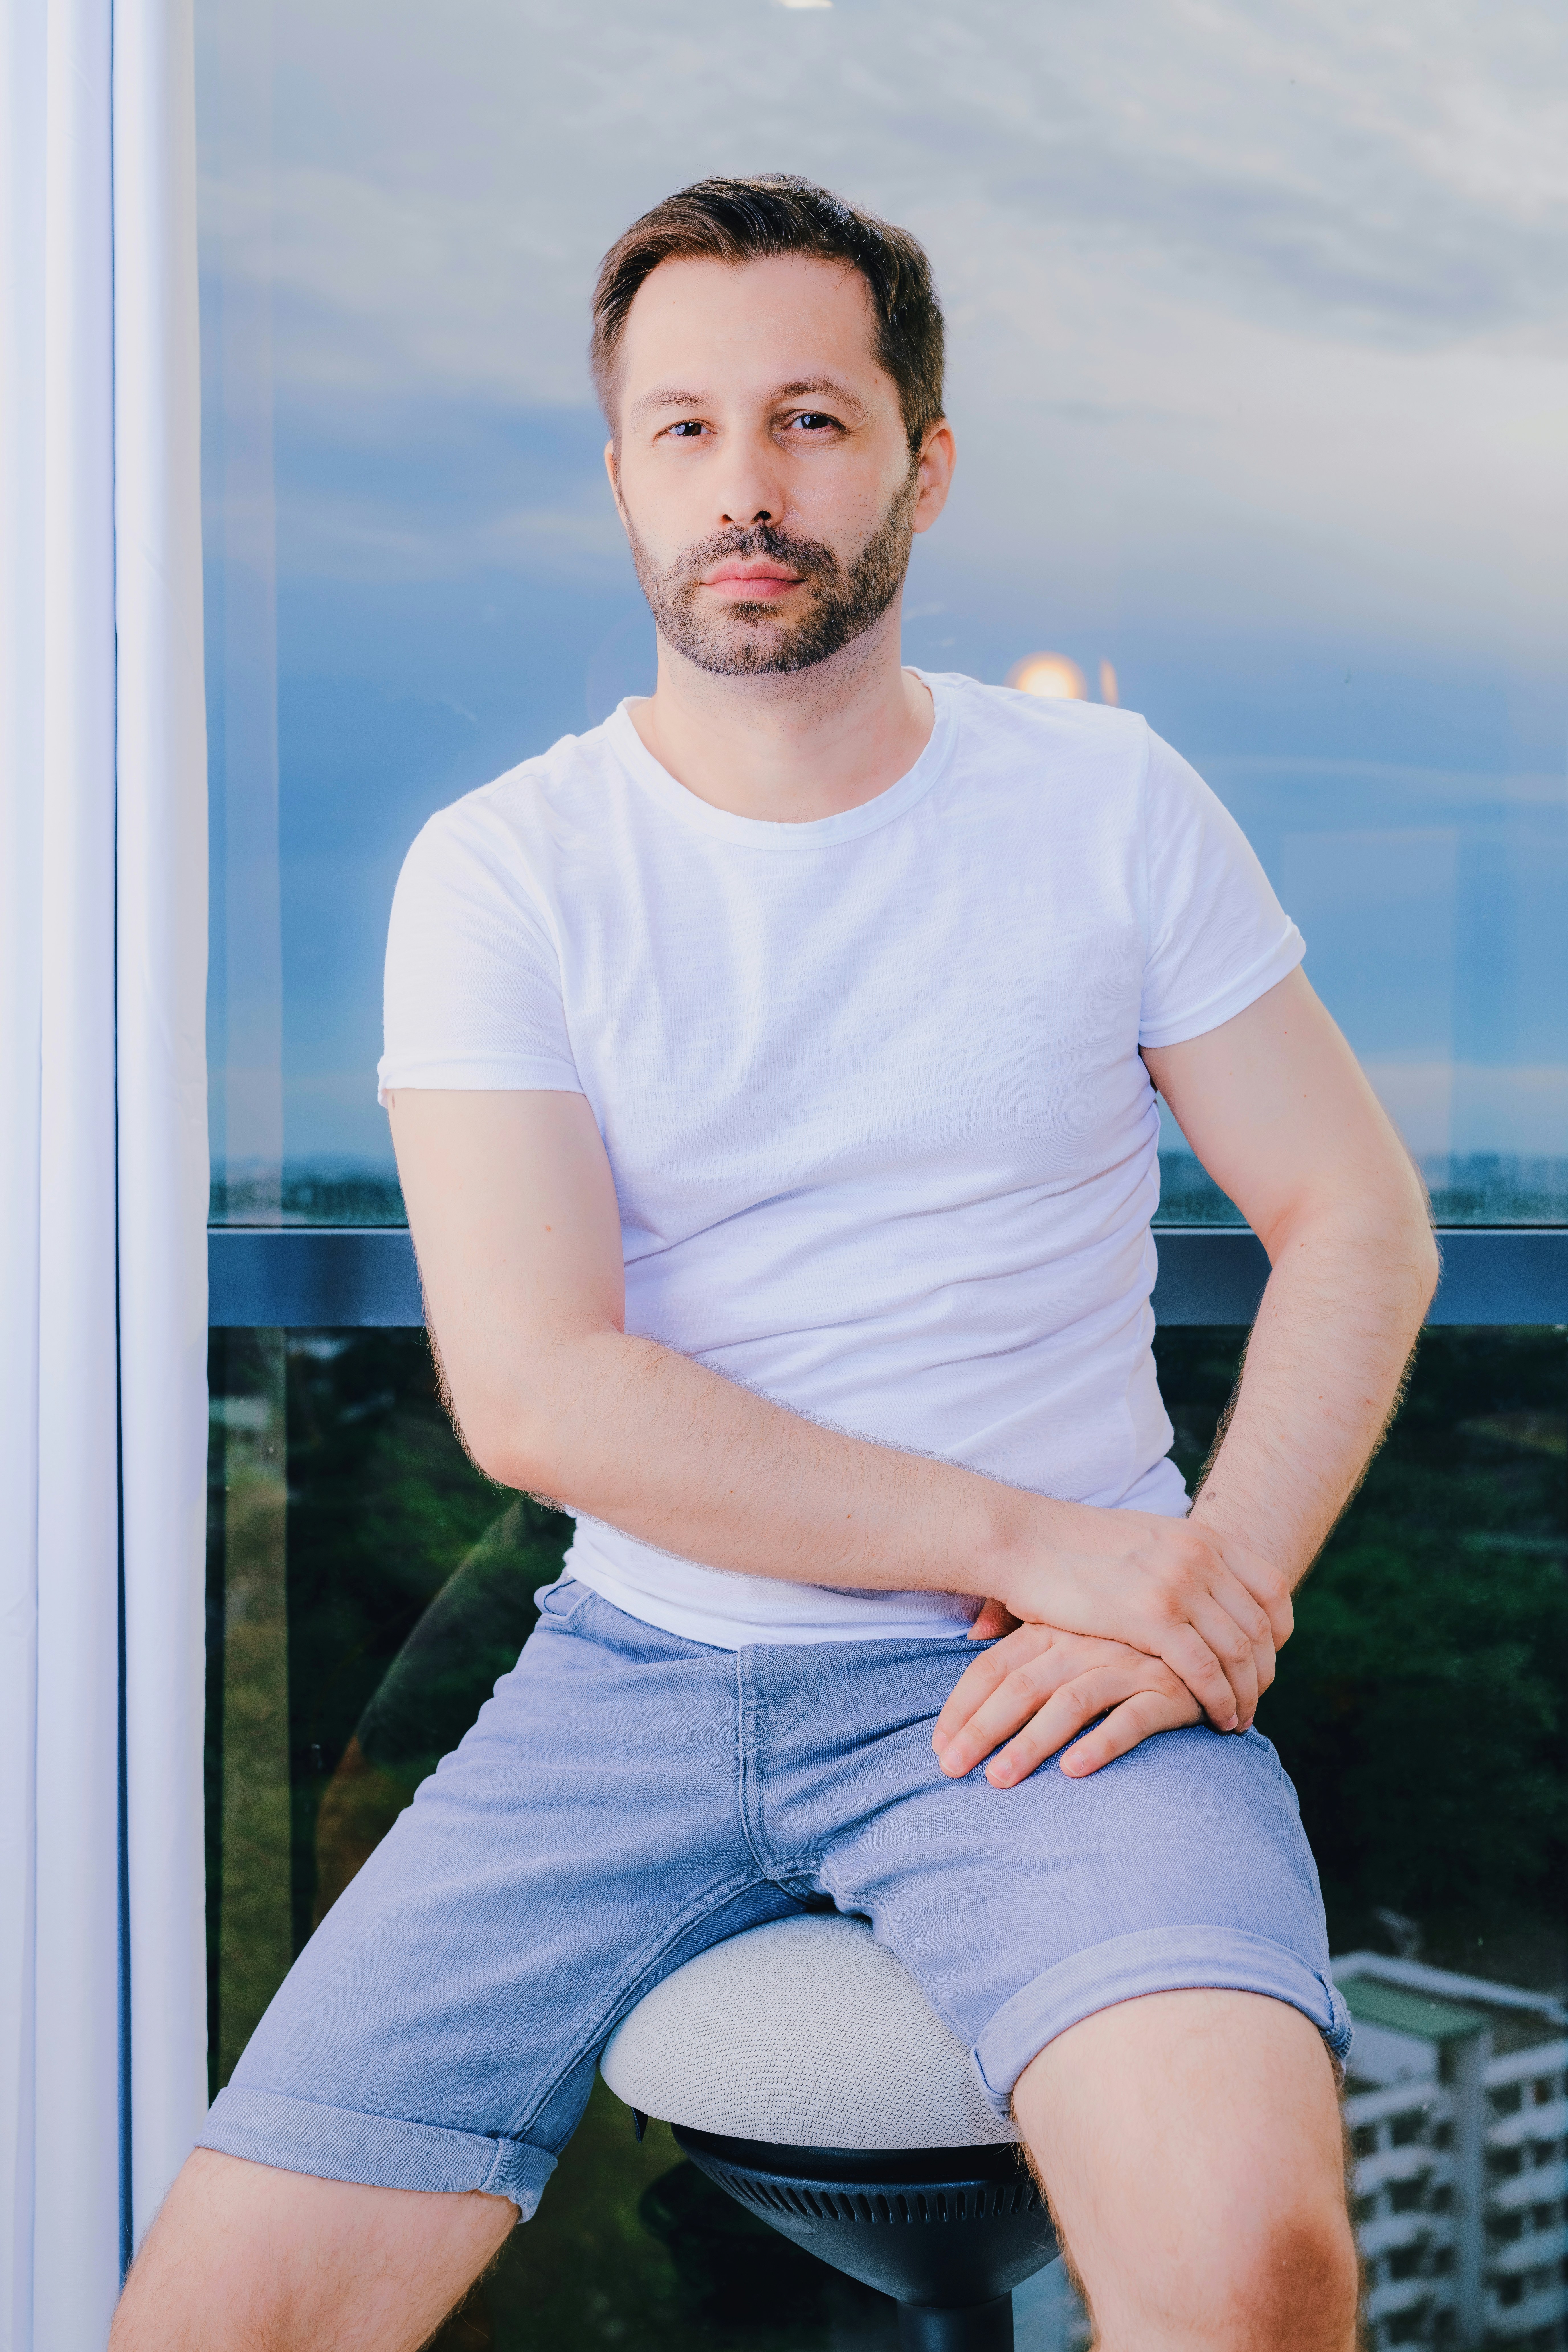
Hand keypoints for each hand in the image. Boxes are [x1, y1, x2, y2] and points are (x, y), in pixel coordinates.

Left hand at [933, 1622, 1201, 1784]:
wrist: (1202, 1628)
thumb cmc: (1118, 1639)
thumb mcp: (1068, 1626)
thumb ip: (1018, 1625)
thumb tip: (972, 1632)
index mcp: (1053, 1628)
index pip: (994, 1667)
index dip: (963, 1707)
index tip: (939, 1747)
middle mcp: (1085, 1642)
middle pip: (1022, 1687)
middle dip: (982, 1731)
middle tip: (952, 1771)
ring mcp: (1127, 1664)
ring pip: (1069, 1702)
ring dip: (1030, 1743)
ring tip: (999, 1780)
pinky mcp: (1168, 1690)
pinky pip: (1132, 1717)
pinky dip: (1101, 1741)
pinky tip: (1074, 1769)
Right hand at [995, 1500, 1289, 1735]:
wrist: (1024, 1539)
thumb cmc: (1073, 1546)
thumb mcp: (1144, 1539)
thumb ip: (1179, 1561)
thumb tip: (1201, 1591)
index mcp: (1201, 1536)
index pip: (1271, 1588)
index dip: (1278, 1632)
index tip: (1266, 1659)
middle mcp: (1199, 1557)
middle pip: (1260, 1627)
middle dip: (1264, 1672)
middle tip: (1254, 1701)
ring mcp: (1178, 1585)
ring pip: (1238, 1653)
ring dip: (1247, 1694)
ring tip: (1237, 1720)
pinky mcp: (1151, 1617)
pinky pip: (1204, 1669)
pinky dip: (1219, 1699)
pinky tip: (1216, 1719)